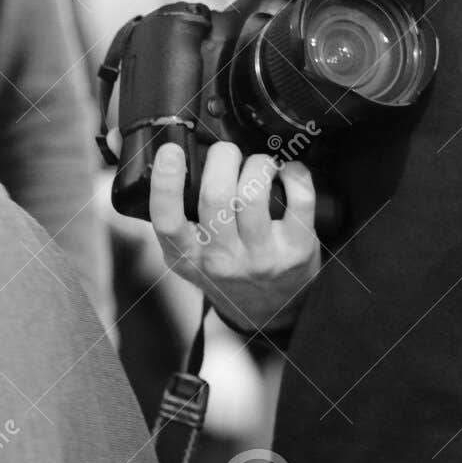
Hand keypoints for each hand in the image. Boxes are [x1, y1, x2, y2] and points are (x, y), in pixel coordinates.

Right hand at [149, 141, 319, 332]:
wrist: (267, 311)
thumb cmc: (226, 272)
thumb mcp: (189, 255)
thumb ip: (176, 216)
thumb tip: (162, 154)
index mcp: (187, 257)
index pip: (167, 221)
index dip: (165, 183)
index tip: (171, 151)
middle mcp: (222, 260)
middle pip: (216, 195)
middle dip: (222, 157)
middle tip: (227, 152)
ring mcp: (261, 257)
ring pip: (254, 194)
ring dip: (257, 163)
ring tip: (258, 163)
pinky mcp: (296, 250)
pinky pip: (300, 199)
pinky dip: (295, 174)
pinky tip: (288, 171)